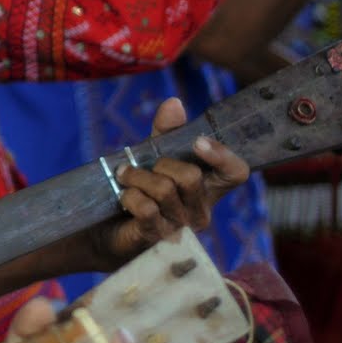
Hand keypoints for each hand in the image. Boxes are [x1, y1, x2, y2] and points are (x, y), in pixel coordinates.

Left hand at [91, 98, 250, 267]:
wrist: (106, 229)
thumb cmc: (138, 190)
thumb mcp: (152, 157)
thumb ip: (165, 132)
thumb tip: (174, 103)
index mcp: (207, 188)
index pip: (235, 173)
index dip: (224, 156)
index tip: (198, 141)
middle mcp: (201, 210)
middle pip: (192, 177)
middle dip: (160, 164)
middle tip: (139, 166)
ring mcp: (180, 227)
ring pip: (164, 190)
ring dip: (136, 176)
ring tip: (123, 177)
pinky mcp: (157, 239)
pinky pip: (147, 209)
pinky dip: (130, 196)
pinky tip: (123, 197)